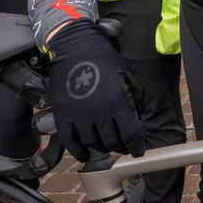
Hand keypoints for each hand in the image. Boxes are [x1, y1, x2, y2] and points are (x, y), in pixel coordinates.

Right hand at [44, 21, 144, 159]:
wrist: (72, 47)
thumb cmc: (102, 57)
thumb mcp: (126, 73)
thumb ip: (136, 96)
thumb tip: (139, 116)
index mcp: (118, 101)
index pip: (131, 134)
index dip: (137, 146)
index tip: (138, 150)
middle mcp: (99, 113)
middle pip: (113, 142)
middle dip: (121, 146)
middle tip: (123, 145)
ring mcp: (79, 116)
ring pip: (93, 144)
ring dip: (102, 148)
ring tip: (107, 145)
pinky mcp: (63, 116)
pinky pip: (70, 142)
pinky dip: (78, 152)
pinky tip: (85, 155)